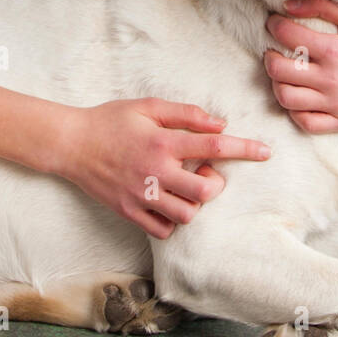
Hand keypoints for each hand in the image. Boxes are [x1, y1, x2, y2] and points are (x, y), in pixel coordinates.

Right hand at [55, 99, 271, 238]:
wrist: (71, 143)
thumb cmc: (111, 120)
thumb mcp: (147, 107)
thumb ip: (185, 114)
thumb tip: (220, 124)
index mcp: (163, 142)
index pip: (215, 147)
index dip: (245, 149)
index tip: (266, 152)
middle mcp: (155, 171)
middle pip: (206, 190)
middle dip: (215, 183)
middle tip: (205, 172)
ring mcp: (142, 195)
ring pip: (187, 214)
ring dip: (194, 203)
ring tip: (186, 189)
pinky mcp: (129, 211)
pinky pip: (162, 229)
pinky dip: (172, 221)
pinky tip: (168, 204)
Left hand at [263, 0, 337, 133]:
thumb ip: (323, 6)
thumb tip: (287, 4)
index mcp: (336, 50)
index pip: (288, 36)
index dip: (275, 26)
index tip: (275, 23)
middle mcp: (333, 80)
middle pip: (279, 70)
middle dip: (270, 56)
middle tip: (275, 49)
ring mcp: (337, 104)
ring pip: (287, 98)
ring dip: (278, 83)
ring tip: (284, 73)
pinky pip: (306, 122)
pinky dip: (294, 111)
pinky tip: (298, 97)